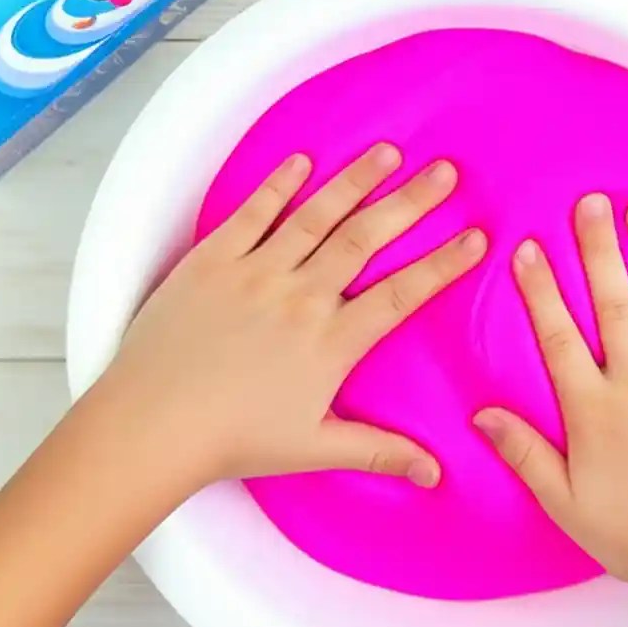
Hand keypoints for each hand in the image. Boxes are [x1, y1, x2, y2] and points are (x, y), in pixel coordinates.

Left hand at [87, 144, 485, 489]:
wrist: (151, 424)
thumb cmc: (232, 441)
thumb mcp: (314, 449)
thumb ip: (379, 452)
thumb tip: (435, 474)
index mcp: (331, 343)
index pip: (402, 294)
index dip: (443, 263)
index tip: (476, 236)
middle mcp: (301, 298)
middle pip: (367, 239)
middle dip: (412, 202)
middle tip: (446, 173)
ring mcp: (256, 273)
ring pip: (317, 215)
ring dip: (356, 180)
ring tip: (389, 152)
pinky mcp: (212, 260)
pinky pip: (253, 213)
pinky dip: (279, 185)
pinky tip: (304, 161)